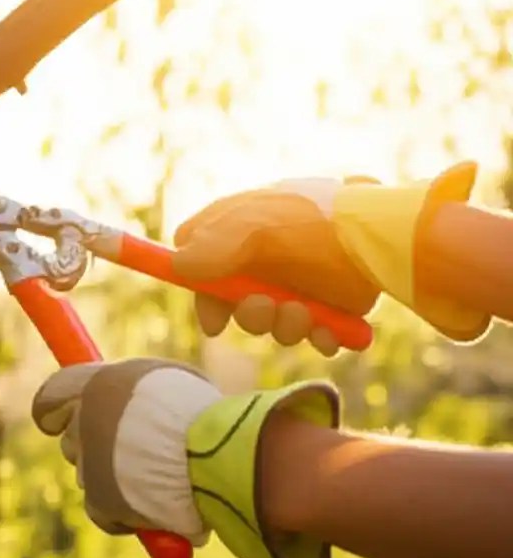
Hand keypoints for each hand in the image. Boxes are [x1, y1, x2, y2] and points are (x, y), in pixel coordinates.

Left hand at [31, 357, 341, 557]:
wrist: (227, 455)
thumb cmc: (208, 417)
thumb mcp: (171, 383)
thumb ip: (133, 392)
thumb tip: (112, 399)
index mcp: (100, 381)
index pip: (51, 395)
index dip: (57, 409)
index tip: (61, 419)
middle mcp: (85, 418)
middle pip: (70, 439)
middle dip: (94, 445)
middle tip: (132, 451)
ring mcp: (90, 460)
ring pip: (89, 475)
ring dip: (116, 478)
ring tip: (162, 475)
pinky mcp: (101, 500)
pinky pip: (103, 511)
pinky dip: (126, 514)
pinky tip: (158, 506)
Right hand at [171, 162, 483, 353]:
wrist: (380, 234)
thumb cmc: (309, 220)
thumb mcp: (250, 226)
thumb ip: (208, 247)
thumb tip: (178, 267)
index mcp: (240, 235)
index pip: (202, 268)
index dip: (203, 296)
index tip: (213, 320)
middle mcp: (266, 262)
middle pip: (236, 306)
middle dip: (250, 316)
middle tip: (267, 308)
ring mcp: (299, 285)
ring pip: (274, 326)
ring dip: (285, 327)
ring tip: (306, 313)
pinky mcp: (331, 305)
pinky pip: (313, 336)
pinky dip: (318, 337)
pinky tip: (328, 328)